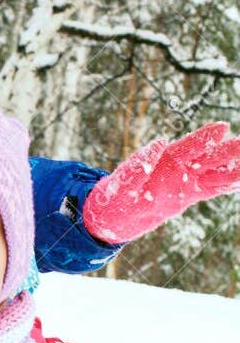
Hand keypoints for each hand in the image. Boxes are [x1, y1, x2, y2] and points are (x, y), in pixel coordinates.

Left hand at [84, 122, 239, 244]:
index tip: (222, 127)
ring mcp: (186, 181)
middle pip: (209, 156)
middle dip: (229, 150)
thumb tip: (160, 142)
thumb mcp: (124, 181)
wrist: (114, 215)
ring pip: (215, 172)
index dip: (205, 138)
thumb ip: (141, 163)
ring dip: (233, 167)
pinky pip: (211, 189)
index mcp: (165, 159)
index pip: (189, 146)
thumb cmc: (115, 195)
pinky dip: (226, 185)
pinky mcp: (188, 195)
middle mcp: (179, 167)